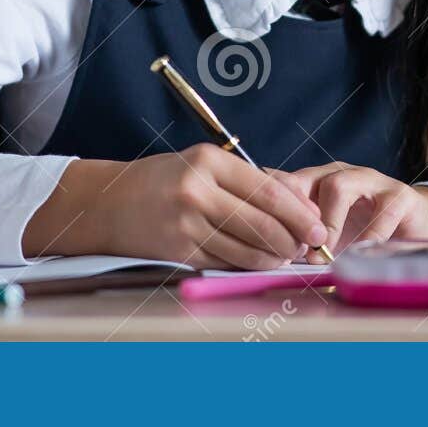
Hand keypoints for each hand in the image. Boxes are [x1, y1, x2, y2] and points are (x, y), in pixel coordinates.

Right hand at [26, 145, 327, 268]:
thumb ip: (249, 180)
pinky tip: (260, 261)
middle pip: (260, 222)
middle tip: (309, 246)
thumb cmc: (165, 180)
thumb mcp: (205, 164)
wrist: (109, 203)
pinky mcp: (179, 251)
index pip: (266, 190)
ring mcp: (185, 224)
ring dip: (273, 256)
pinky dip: (248, 264)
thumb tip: (299, 203)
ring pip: (246, 248)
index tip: (317, 225)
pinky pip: (225, 262)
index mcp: (208, 162)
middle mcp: (196, 191)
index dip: (298, 212)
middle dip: (292, 238)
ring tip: (288, 254)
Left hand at [270, 163, 427, 262]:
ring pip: (340, 186)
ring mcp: (372, 181)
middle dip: (299, 216)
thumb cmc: (364, 229)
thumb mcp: (329, 232)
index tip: (268, 238)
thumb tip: (264, 245)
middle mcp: (343, 174)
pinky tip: (362, 254)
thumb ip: (301, 234)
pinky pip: (381, 212)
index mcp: (319, 181)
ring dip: (328, 223)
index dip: (274, 206)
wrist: (416, 222)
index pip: (287, 182)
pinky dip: (369, 237)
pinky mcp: (401, 196)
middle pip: (310, 180)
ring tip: (327, 253)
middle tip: (297, 250)